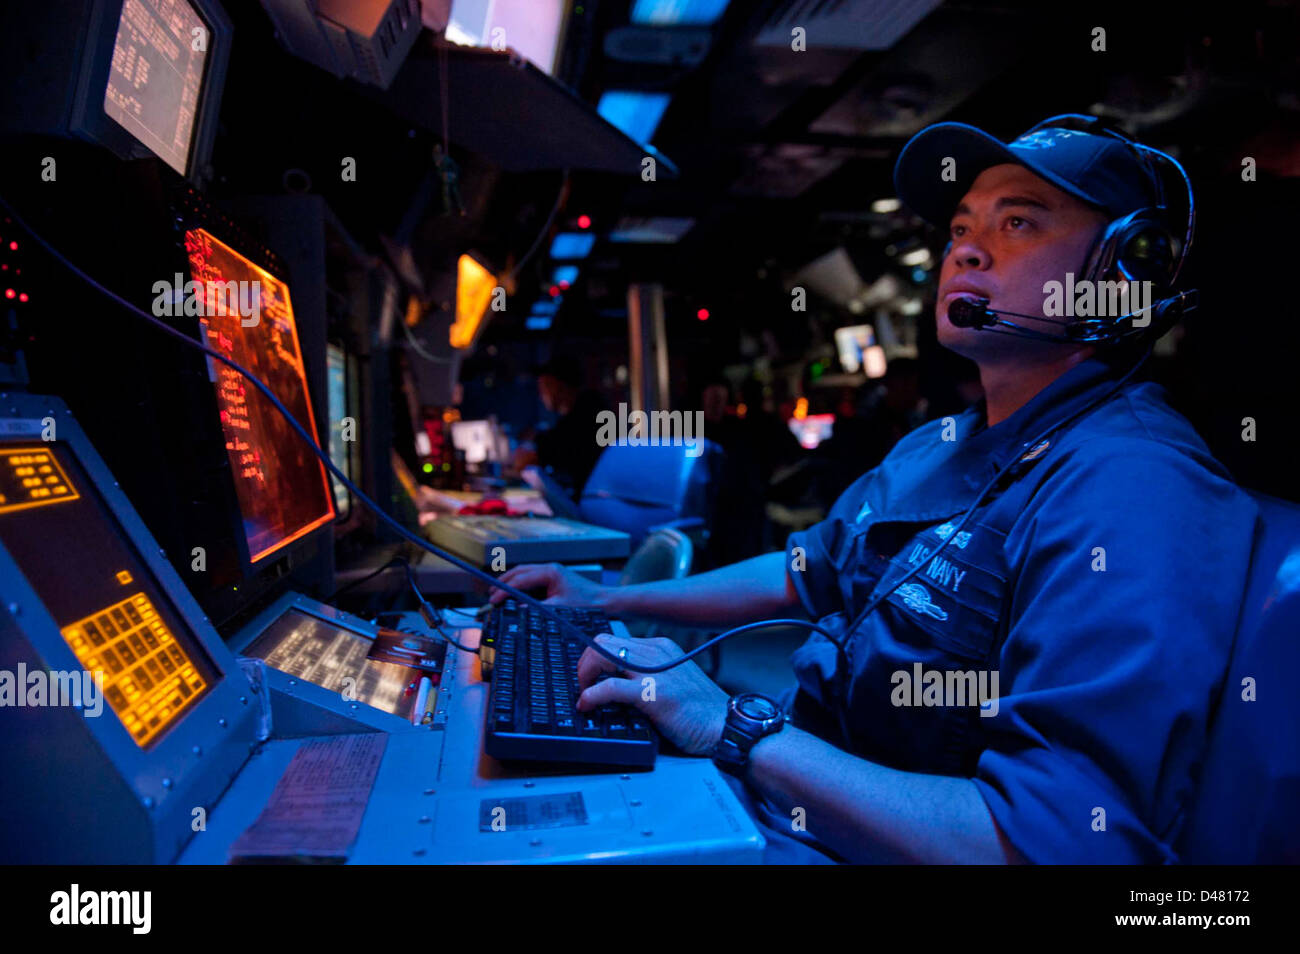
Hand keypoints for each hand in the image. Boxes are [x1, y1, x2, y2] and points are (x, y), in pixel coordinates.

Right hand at [488, 562, 608, 606]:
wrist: (605, 601)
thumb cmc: (586, 603)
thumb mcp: (559, 608)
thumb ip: (536, 608)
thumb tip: (516, 609)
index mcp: (550, 572)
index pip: (520, 580)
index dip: (504, 590)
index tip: (493, 600)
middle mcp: (549, 568)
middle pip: (518, 571)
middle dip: (502, 582)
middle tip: (490, 595)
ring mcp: (551, 571)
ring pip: (523, 572)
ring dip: (510, 582)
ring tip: (497, 593)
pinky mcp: (553, 578)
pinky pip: (531, 578)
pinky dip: (519, 584)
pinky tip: (514, 594)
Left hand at [576, 634, 728, 755]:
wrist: (727, 726)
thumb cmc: (702, 711)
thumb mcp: (674, 680)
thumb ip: (648, 675)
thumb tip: (615, 681)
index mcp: (661, 648)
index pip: (615, 640)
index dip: (595, 659)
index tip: (589, 678)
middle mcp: (656, 653)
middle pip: (602, 642)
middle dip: (585, 664)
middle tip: (584, 686)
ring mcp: (654, 672)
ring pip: (601, 656)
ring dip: (584, 675)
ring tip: (585, 695)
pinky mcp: (653, 694)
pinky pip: (609, 687)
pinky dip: (591, 695)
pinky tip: (587, 705)